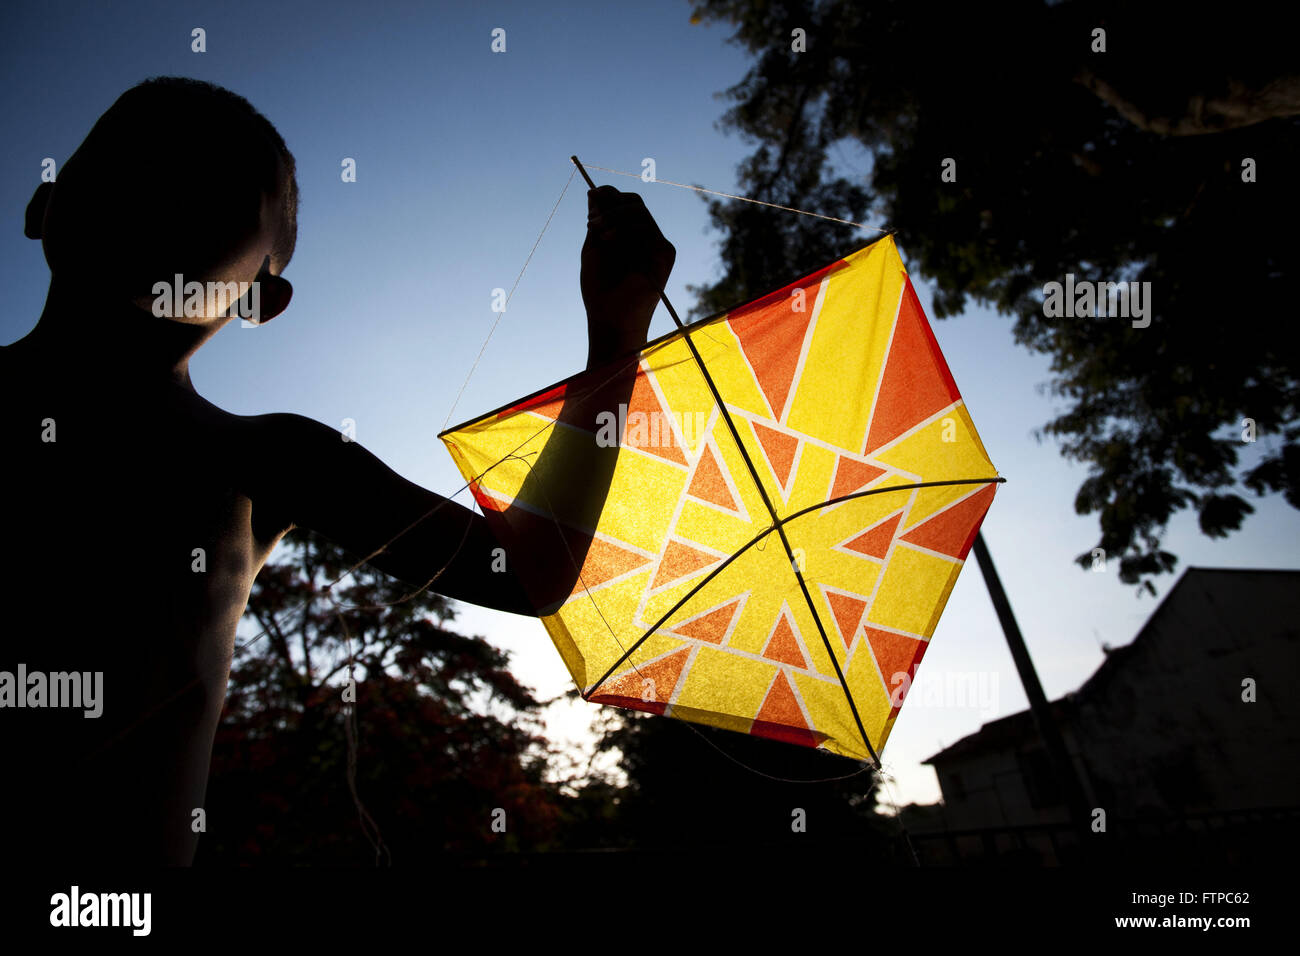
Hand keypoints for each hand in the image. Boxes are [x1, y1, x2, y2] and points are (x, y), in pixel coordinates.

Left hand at [581, 185, 674, 366]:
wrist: (610, 318)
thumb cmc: (600, 290)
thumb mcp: (593, 248)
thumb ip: (597, 220)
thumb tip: (594, 192)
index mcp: (628, 236)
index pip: (625, 203)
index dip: (610, 195)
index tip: (592, 195)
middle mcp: (645, 238)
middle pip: (634, 202)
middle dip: (611, 205)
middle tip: (591, 222)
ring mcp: (657, 245)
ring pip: (640, 211)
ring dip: (614, 217)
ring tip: (597, 233)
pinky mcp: (666, 254)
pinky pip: (647, 228)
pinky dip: (625, 228)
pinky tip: (609, 240)